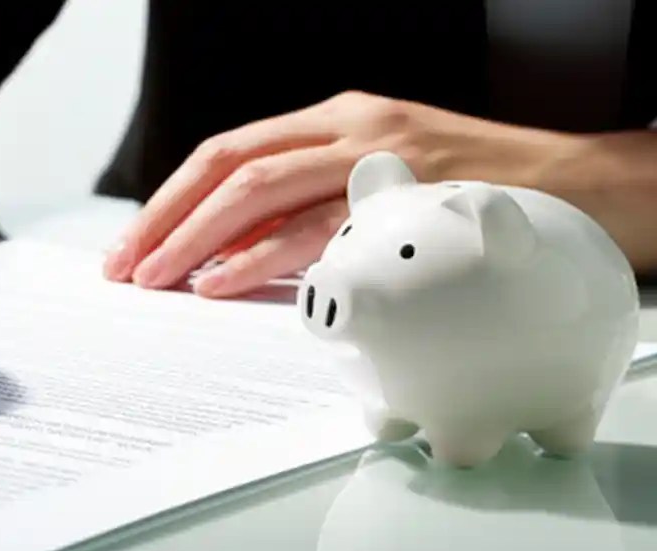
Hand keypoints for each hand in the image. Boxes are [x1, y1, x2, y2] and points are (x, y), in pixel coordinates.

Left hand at [103, 91, 573, 296]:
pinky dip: (256, 258)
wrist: (573, 188)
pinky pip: (312, 229)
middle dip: (164, 218)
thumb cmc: (471, 193)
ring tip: (156, 279)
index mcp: (335, 120)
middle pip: (228, 166)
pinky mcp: (402, 199)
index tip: (133, 242)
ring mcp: (374, 159)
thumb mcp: (378, 177)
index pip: (229, 152)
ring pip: (258, 192)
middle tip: (125, 265)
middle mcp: (347, 128)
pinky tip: (219, 283)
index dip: (171, 199)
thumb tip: (228, 252)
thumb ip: (309, 205)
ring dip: (194, 240)